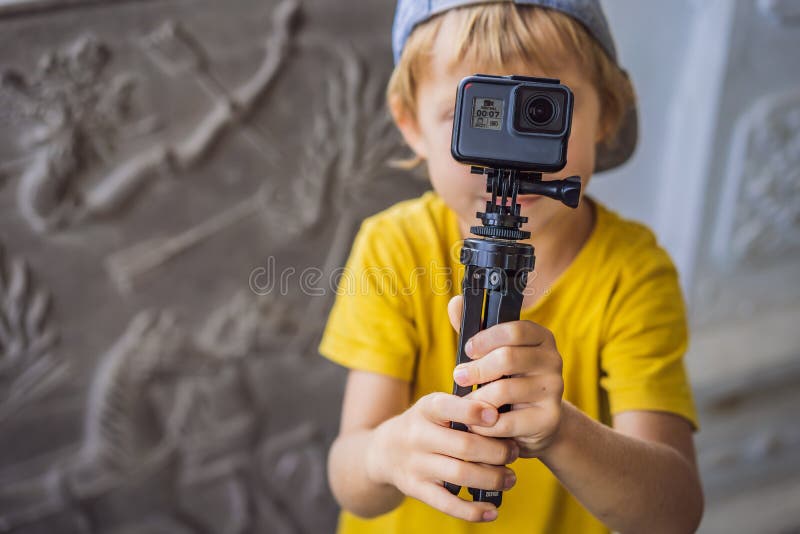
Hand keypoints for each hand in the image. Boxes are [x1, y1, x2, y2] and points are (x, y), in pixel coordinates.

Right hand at [365, 392, 519, 521]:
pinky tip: (492, 510)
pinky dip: (472, 510)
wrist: (384, 450)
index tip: (496, 416)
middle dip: (497, 451)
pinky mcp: (416, 489)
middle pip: (464, 446)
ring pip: (460, 475)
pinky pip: (447, 503)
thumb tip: (504, 412)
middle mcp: (418, 436)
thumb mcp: (435, 407)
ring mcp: (416, 464)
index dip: (473, 412)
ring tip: (509, 478)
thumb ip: (464, 407)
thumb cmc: (425, 425)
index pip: (448, 407)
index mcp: (426, 408)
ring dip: (492, 479)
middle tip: (514, 452)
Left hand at [447, 295, 564, 457]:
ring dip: (477, 398)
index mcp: (541, 338)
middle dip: (476, 368)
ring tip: (464, 403)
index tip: (468, 350)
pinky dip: (486, 424)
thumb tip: (455, 303)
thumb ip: (474, 330)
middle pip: (508, 358)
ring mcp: (554, 390)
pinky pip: (507, 421)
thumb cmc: (508, 380)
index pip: (514, 330)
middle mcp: (553, 360)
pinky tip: (477, 423)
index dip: (486, 339)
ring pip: (505, 390)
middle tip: (458, 376)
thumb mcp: (493, 354)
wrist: (537, 422)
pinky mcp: (550, 418)